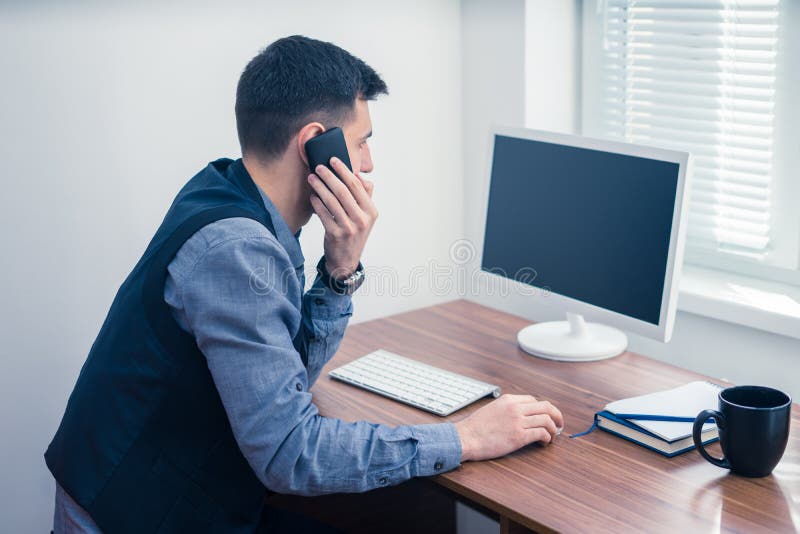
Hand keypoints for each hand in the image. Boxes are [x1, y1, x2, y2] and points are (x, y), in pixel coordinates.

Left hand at [307, 157, 376, 277]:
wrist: (346, 260)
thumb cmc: (354, 233)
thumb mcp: (366, 216)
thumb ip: (365, 196)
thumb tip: (359, 176)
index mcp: (371, 211)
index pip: (357, 186)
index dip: (344, 171)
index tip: (333, 160)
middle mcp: (362, 219)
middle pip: (343, 191)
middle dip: (329, 176)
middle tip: (318, 167)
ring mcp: (349, 227)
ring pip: (331, 201)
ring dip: (320, 187)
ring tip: (311, 178)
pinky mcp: (336, 234)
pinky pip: (323, 213)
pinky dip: (317, 202)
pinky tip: (312, 196)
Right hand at [454, 394, 563, 461]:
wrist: (466, 438)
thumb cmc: (474, 427)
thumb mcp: (491, 409)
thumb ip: (506, 409)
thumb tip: (518, 415)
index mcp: (508, 400)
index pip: (533, 400)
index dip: (543, 409)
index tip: (546, 417)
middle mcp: (515, 408)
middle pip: (546, 407)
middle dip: (556, 415)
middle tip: (559, 424)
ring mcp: (518, 422)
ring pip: (546, 420)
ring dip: (553, 429)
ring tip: (552, 436)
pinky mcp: (519, 436)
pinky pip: (541, 434)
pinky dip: (547, 438)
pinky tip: (544, 443)